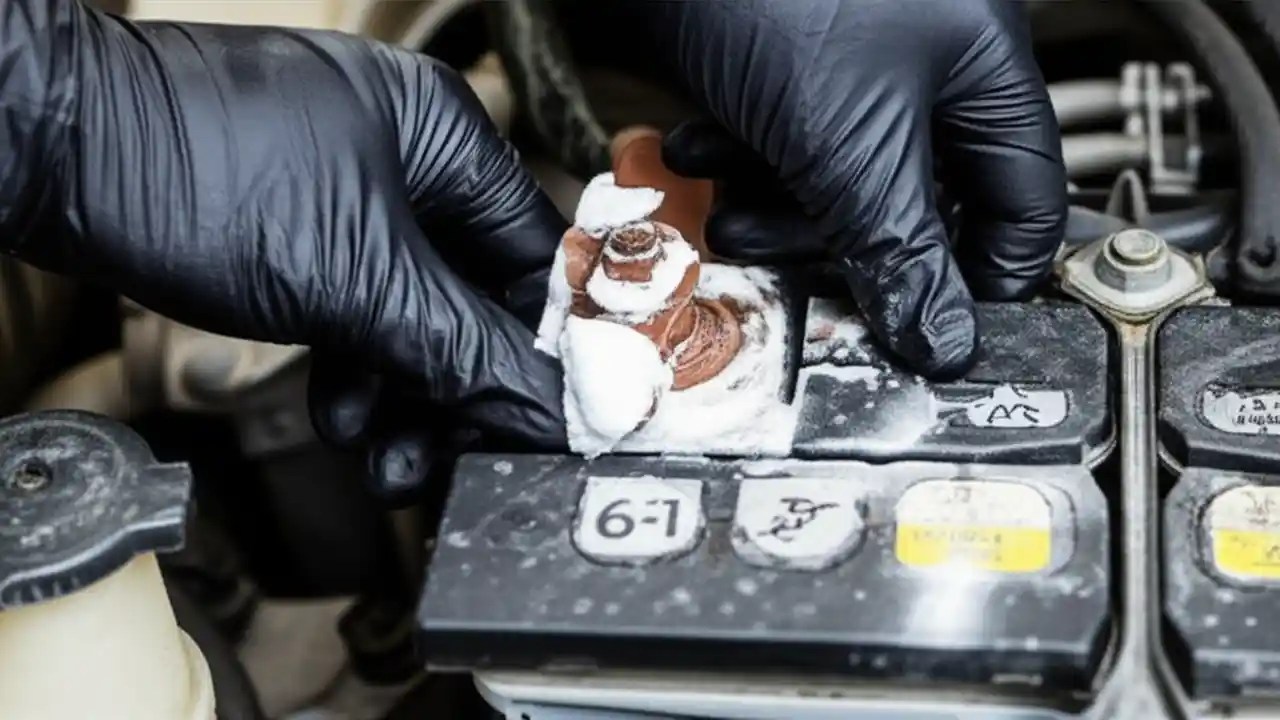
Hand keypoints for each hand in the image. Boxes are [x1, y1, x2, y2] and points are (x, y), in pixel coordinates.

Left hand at [1, 2, 566, 500]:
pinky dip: (356, 364)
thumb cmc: (195, 174)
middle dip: (457, 388)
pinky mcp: (302, 223)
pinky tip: (335, 410)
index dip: (541, 351)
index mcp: (446, 137)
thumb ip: (461, 351)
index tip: (538, 422)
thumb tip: (545, 407)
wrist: (50, 150)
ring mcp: (352, 188)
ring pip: (415, 311)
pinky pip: (361, 304)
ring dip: (403, 392)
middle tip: (449, 455)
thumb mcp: (356, 282)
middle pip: (475, 294)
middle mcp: (410, 155)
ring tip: (377, 450)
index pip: (536, 258)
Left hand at [642, 0, 1067, 377]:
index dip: (984, 279)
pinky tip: (700, 146)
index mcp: (982, 76)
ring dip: (776, 206)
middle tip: (790, 262)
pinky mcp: (786, 62)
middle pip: (918, 203)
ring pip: (838, 177)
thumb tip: (942, 338)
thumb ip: (898, 247)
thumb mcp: (846, 143)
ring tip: (726, 208)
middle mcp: (927, 70)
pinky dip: (740, 157)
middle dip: (843, 243)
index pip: (1023, 206)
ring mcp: (854, 66)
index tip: (932, 328)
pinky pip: (782, 137)